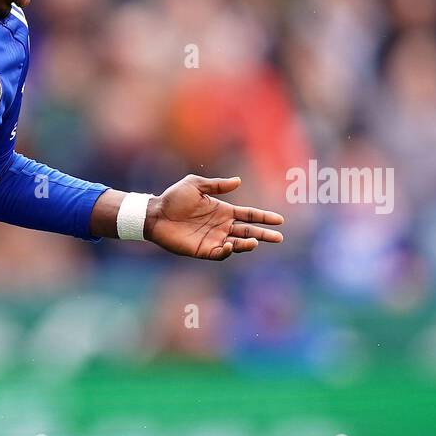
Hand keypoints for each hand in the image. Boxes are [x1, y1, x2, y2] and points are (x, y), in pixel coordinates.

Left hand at [144, 175, 283, 259]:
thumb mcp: (196, 185)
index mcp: (223, 211)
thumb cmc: (173, 198)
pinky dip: (227, 251)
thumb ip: (216, 185)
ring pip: (237, 244)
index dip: (264, 217)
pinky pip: (219, 253)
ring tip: (254, 241)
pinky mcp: (202, 250)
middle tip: (278, 238)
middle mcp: (221, 226)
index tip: (279, 220)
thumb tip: (238, 181)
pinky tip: (229, 245)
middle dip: (264, 235)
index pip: (249, 215)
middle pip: (248, 232)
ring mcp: (213, 239)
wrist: (155, 214)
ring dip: (247, 244)